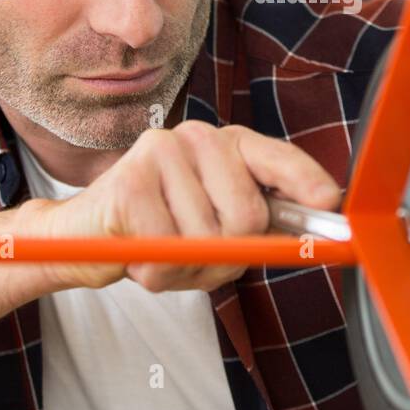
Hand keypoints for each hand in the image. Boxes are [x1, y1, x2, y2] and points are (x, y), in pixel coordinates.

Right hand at [29, 122, 341, 292]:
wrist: (81, 234)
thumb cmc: (156, 232)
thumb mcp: (213, 231)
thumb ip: (254, 229)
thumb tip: (301, 237)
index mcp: (225, 145)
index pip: (275, 157)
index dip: (305, 181)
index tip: (328, 202)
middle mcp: (197, 137)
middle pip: (248, 215)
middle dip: (226, 254)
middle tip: (192, 253)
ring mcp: (162, 152)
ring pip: (208, 239)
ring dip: (186, 268)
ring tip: (160, 251)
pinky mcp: (130, 181)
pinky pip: (170, 250)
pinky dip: (158, 272)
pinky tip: (138, 253)